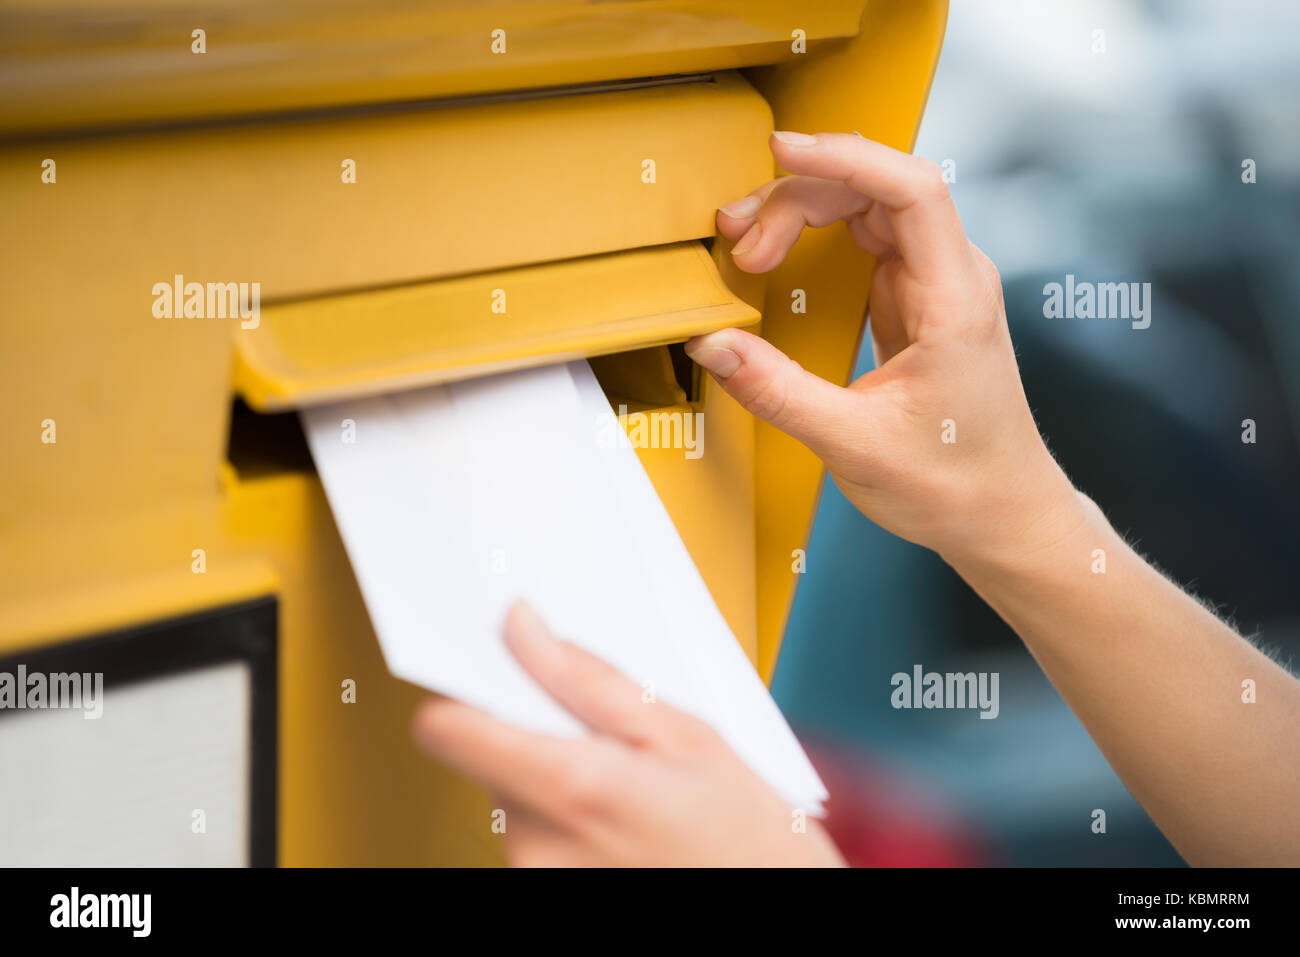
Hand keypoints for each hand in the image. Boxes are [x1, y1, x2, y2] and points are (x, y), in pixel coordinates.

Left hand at [412, 602, 844, 866]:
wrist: (780, 913)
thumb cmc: (752, 844)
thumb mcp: (688, 737)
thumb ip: (590, 680)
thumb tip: (523, 630)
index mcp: (571, 790)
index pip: (447, 729)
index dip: (460, 689)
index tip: (491, 667)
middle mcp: (538, 845)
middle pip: (487, 756)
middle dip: (536, 731)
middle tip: (608, 730)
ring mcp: (537, 879)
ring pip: (514, 795)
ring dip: (558, 777)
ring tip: (633, 784)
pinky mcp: (547, 899)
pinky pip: (535, 835)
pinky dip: (570, 818)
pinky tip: (626, 819)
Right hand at [687, 131, 1083, 568]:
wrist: (1002, 513)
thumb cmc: (955, 483)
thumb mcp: (855, 444)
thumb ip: (778, 392)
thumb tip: (713, 343)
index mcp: (954, 299)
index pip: (910, 189)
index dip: (846, 158)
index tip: (782, 151)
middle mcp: (951, 278)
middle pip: (875, 190)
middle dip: (799, 197)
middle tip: (738, 240)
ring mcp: (933, 286)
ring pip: (865, 210)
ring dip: (801, 213)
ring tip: (746, 247)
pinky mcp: (914, 302)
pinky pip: (862, 243)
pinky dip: (812, 241)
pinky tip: (776, 261)